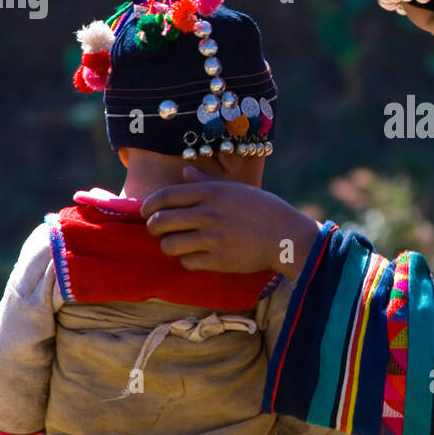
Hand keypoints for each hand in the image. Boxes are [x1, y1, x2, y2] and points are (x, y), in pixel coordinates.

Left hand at [141, 166, 320, 279]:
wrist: (287, 235)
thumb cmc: (263, 209)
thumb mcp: (235, 189)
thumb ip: (205, 182)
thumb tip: (183, 172)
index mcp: (211, 193)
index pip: (165, 196)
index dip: (149, 205)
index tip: (145, 212)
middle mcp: (208, 213)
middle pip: (160, 222)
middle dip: (153, 228)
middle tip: (157, 230)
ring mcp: (212, 238)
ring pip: (169, 245)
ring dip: (169, 245)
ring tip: (177, 244)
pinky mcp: (218, 260)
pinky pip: (187, 262)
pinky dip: (188, 260)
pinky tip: (197, 256)